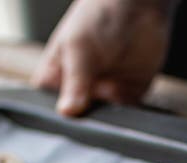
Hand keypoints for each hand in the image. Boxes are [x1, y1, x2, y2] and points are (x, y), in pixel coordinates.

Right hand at [33, 0, 177, 115]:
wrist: (138, 5)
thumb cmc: (98, 16)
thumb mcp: (78, 46)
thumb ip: (74, 81)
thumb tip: (67, 112)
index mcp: (54, 80)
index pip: (48, 111)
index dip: (56, 122)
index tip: (65, 125)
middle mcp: (77, 93)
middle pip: (76, 123)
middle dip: (83, 126)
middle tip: (90, 123)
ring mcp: (102, 98)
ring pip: (101, 124)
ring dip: (106, 125)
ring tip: (109, 118)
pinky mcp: (127, 100)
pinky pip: (126, 119)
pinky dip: (128, 122)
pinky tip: (127, 119)